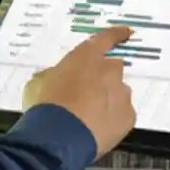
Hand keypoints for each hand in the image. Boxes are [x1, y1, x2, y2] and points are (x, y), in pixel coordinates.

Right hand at [23, 26, 136, 158]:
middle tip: (87, 94)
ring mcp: (122, 94)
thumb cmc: (45, 106)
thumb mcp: (40, 83)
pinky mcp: (129, 116)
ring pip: (119, 93)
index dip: (116, 35)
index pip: (106, 38)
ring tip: (89, 118)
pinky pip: (122, 114)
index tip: (127, 32)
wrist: (59, 137)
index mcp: (87, 57)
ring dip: (108, 100)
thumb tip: (60, 79)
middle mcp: (109, 71)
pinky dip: (113, 120)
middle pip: (113, 69)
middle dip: (103, 78)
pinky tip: (97, 130)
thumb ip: (56, 75)